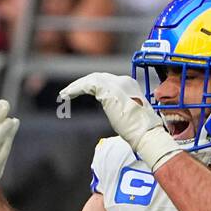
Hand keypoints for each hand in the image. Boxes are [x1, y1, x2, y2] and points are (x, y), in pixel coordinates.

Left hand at [58, 72, 178, 170]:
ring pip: (91, 79)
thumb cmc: (140, 132)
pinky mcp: (108, 90)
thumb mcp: (129, 117)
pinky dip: (75, 89)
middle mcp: (124, 81)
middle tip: (69, 92)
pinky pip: (87, 85)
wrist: (146, 133)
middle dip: (82, 84)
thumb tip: (116, 115)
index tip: (81, 92)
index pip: (107, 81)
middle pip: (98, 78)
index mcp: (130, 86)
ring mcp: (116, 84)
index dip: (92, 86)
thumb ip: (120, 110)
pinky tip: (67, 95)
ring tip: (64, 94)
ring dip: (76, 86)